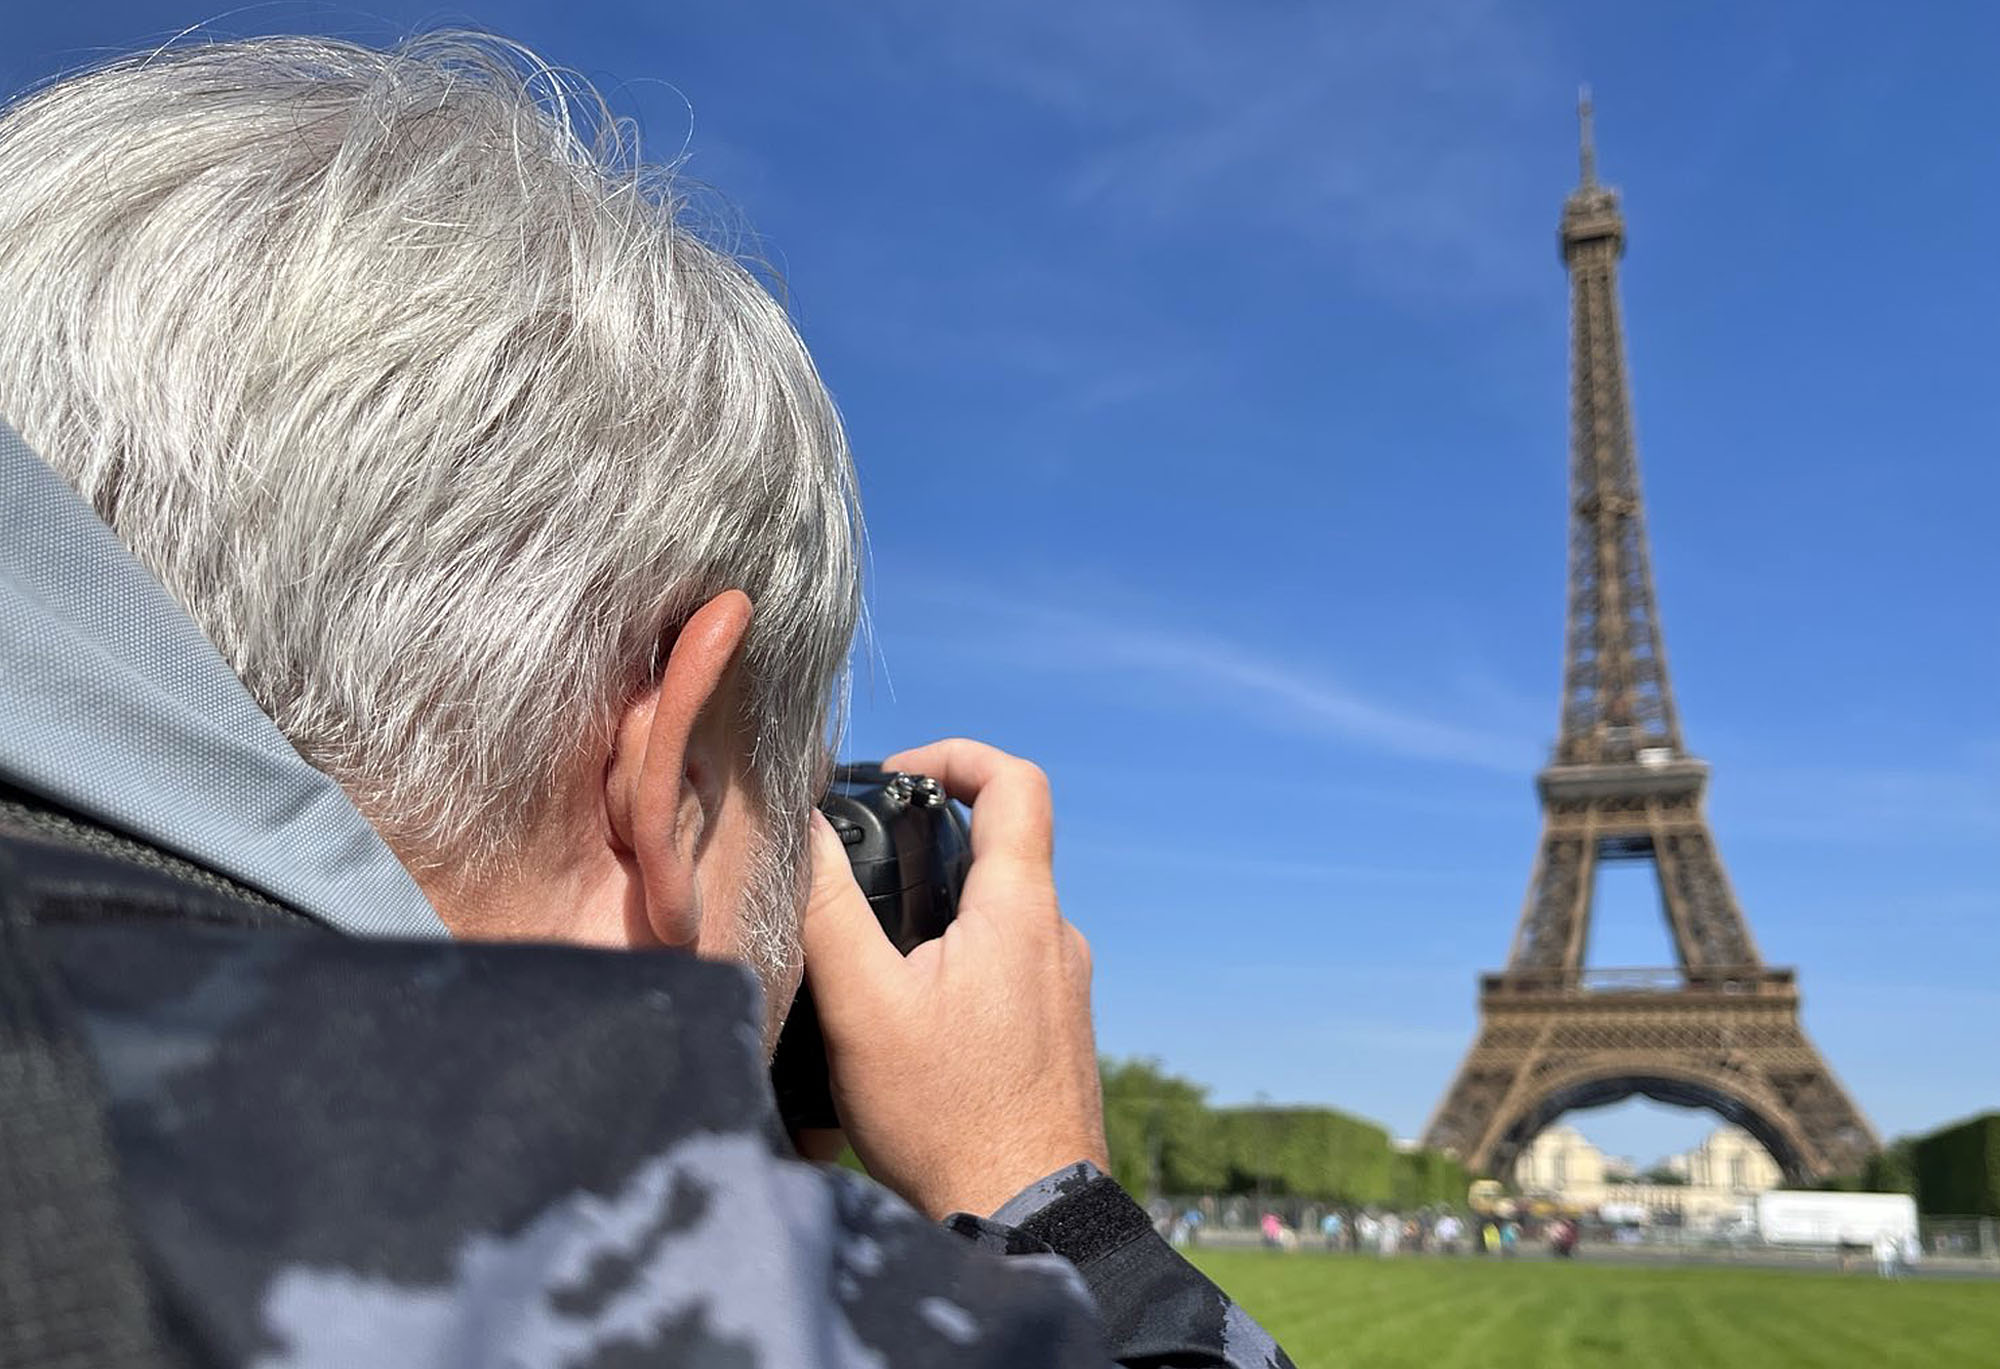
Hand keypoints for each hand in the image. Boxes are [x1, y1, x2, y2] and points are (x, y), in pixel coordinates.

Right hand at [801, 738, 1107, 1218]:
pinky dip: (958, 966)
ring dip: (937, 917)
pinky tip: (908, 1022)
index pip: (1015, 782)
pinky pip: (1008, 967)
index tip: (895, 776)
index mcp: (1021, 910)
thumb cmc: (946, 1118)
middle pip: (998, 849)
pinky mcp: (1058, 1034)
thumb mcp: (863, 1006)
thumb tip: (801, 824)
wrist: (1025, 1219)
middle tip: (857, 882)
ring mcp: (1064, 989)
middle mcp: (1056, 938)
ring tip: (870, 967)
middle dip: (924, 849)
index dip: (955, 756)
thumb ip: (829, 907)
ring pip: (999, 915)